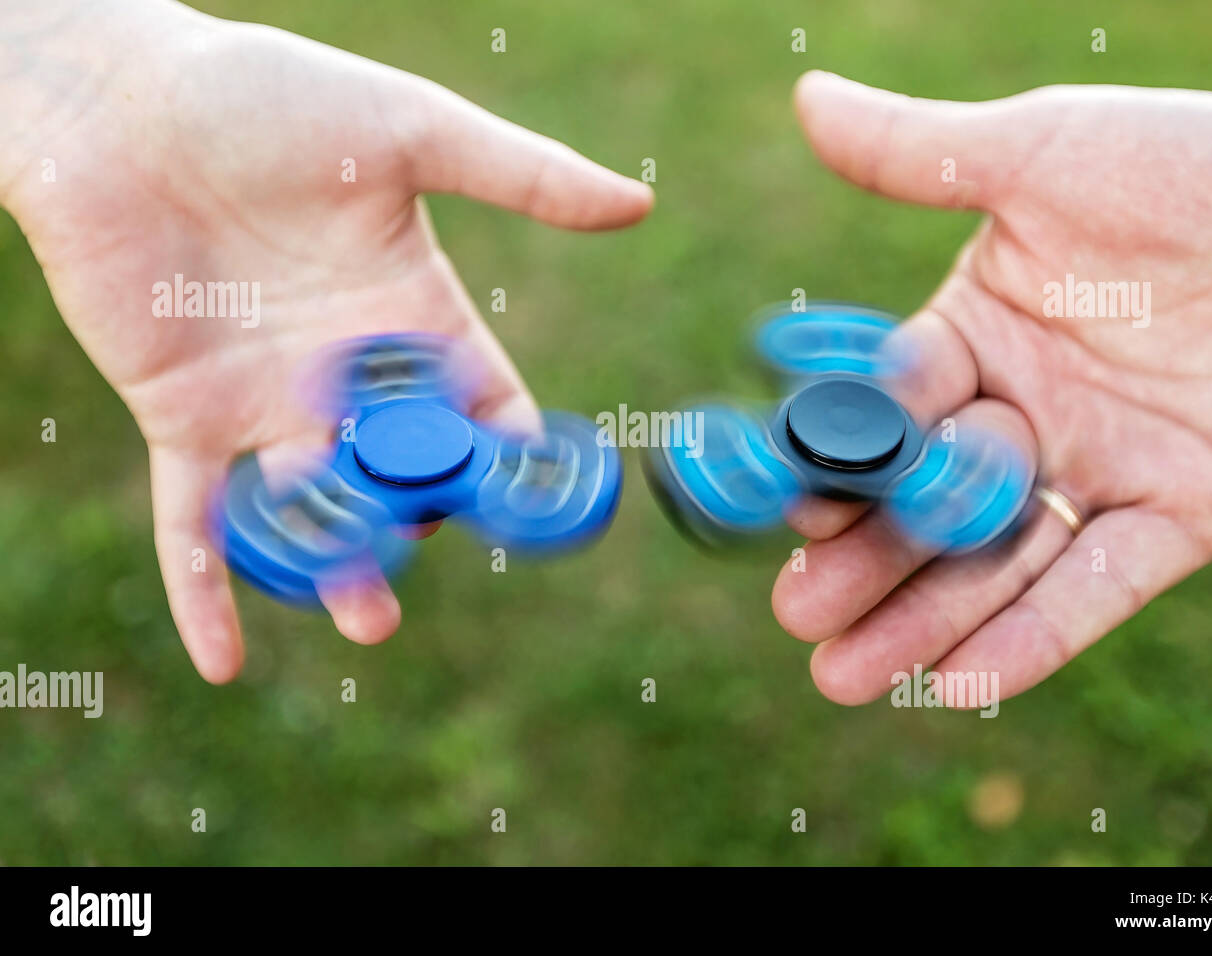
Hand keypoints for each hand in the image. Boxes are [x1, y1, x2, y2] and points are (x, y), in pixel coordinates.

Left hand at [0, 0, 651, 681]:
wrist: (121, 100)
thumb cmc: (270, 98)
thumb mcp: (413, 130)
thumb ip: (525, 176)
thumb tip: (641, 201)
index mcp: (415, 317)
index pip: (485, 408)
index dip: (516, 458)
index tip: (547, 504)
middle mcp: (350, 375)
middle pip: (407, 473)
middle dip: (430, 520)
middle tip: (441, 545)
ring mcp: (268, 407)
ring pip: (316, 510)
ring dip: (340, 569)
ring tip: (370, 615)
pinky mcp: (184, 421)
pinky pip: (196, 523)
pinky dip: (206, 589)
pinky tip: (223, 662)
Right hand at [772, 71, 1211, 705]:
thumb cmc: (1194, 165)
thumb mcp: (1045, 152)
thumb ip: (919, 151)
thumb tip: (803, 97)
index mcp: (980, 332)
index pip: (891, 410)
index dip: (839, 461)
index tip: (789, 510)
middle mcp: (1027, 410)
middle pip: (926, 502)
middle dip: (863, 565)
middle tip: (796, 617)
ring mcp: (1100, 469)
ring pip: (996, 561)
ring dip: (923, 623)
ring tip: (843, 678)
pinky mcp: (1184, 517)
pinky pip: (1101, 590)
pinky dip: (1036, 638)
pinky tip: (965, 686)